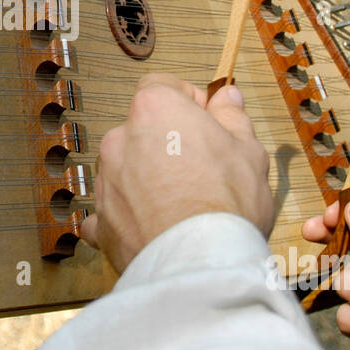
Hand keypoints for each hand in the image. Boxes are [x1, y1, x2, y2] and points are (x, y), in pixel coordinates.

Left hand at [81, 73, 274, 273]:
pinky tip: (150, 228)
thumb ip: (232, 118)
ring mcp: (106, 181)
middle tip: (201, 170)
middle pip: (142, 130)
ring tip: (181, 206)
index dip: (187, 101)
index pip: (162, 86)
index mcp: (154, 111)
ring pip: (127, 169)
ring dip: (147, 179)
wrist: (200, 263)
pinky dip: (127, 216)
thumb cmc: (227, 201)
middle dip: (166, 143)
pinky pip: (110, 211)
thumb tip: (226, 96)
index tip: (207, 122)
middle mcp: (120, 139)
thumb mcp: (248, 150)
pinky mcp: (101, 221)